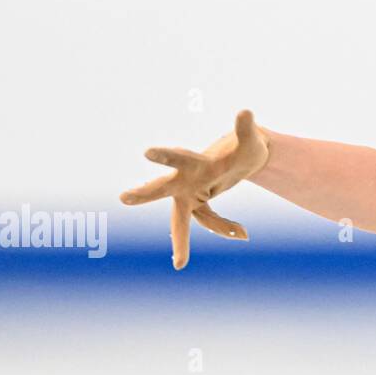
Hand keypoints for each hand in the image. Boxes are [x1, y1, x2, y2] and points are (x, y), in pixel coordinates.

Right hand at [119, 109, 270, 269]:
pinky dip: (226, 228)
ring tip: (179, 263)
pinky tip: (244, 233)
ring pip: (181, 220)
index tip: (148, 152)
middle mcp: (188, 179)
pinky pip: (209, 222)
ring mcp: (192, 194)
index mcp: (197, 162)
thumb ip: (246, 128)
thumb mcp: (252, 139)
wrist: (247, 157)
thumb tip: (245, 111)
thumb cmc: (247, 145)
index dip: (165, 157)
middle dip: (145, 194)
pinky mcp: (200, 204)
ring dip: (180, 242)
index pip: (178, 158)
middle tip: (124, 197)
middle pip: (163, 188)